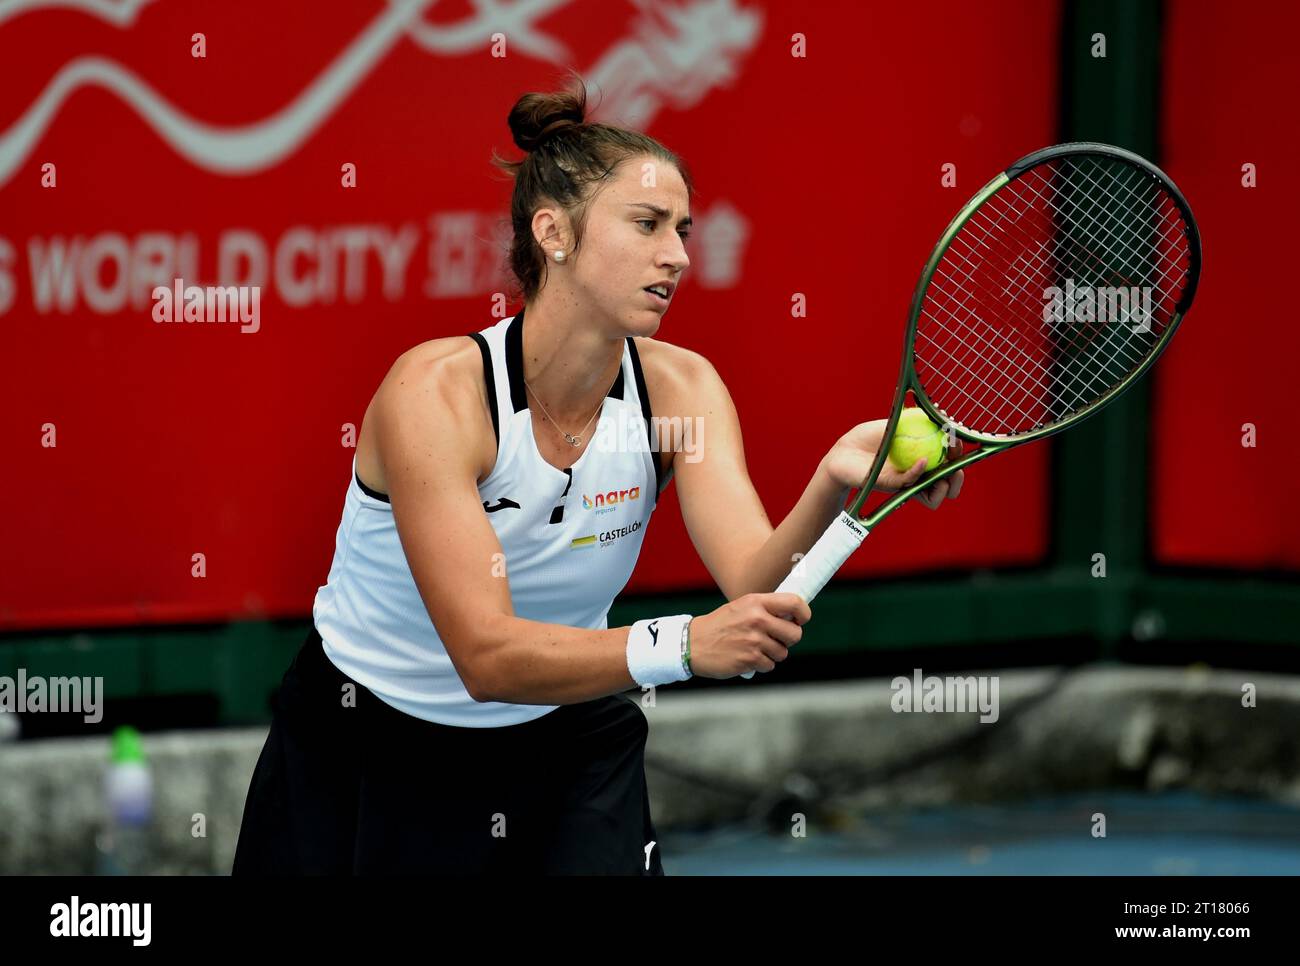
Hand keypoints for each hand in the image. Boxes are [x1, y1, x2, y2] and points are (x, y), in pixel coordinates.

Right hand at [688, 593, 811, 677]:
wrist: (693, 644)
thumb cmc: (720, 625)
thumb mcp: (741, 607)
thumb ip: (765, 609)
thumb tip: (794, 617)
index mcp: (756, 602)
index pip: (794, 603)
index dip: (804, 614)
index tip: (800, 620)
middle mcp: (757, 619)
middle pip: (795, 634)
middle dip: (788, 640)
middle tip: (774, 639)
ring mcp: (754, 640)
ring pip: (782, 652)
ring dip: (772, 654)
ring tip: (754, 648)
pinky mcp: (750, 659)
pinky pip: (770, 665)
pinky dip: (761, 664)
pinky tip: (746, 657)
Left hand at [820, 418, 965, 509]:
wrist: (844, 450)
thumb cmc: (870, 437)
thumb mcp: (898, 424)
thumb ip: (919, 419)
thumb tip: (943, 411)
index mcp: (922, 461)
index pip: (947, 465)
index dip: (958, 458)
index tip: (959, 446)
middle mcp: (916, 475)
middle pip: (946, 485)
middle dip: (958, 480)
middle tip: (958, 471)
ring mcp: (905, 482)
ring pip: (933, 496)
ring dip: (944, 488)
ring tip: (944, 477)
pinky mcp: (891, 484)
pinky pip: (910, 482)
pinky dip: (919, 472)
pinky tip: (923, 461)